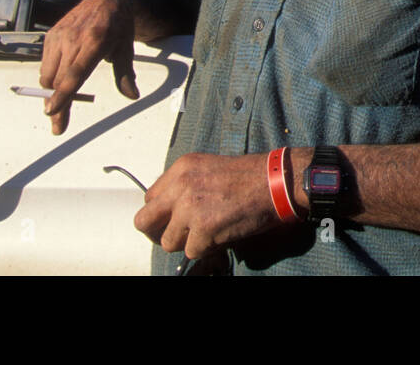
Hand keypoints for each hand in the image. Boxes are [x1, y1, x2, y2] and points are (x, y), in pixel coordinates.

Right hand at [38, 0, 139, 134]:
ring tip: (64, 95)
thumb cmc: (118, 26)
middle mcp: (73, 39)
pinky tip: (62, 74)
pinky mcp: (50, 34)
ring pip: (47, 75)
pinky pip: (45, 64)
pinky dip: (50, 75)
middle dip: (55, 106)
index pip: (74, 75)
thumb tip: (132, 95)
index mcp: (94, 43)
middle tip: (58, 124)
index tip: (52, 113)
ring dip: (52, 90)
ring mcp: (59, 36)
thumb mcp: (126, 49)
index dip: (62, 96)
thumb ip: (125, 74)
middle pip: (57, 82)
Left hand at [134, 153, 279, 259]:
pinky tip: (221, 236)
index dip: (160, 212)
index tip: (171, 219)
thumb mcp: (208, 167)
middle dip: (156, 232)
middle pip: (144, 221)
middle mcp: (180, 187)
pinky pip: (192, 252)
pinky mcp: (203, 230)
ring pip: (167, 242)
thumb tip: (170, 209)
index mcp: (180, 169)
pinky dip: (207, 249)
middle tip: (174, 236)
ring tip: (207, 233)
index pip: (149, 198)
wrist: (275, 183)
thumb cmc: (250, 176)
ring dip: (186, 242)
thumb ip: (184, 185)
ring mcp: (189, 210)